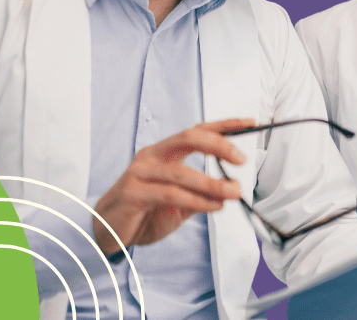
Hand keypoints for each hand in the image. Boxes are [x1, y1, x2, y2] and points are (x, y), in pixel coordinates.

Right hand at [92, 118, 255, 254]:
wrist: (106, 232)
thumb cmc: (143, 213)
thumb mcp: (178, 202)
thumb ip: (200, 193)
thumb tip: (230, 188)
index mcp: (163, 152)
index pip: (197, 131)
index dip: (224, 125)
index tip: (250, 123)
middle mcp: (151, 156)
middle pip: (189, 138)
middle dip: (219, 145)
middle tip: (242, 159)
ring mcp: (140, 172)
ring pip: (183, 172)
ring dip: (213, 183)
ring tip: (234, 192)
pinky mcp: (133, 192)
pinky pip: (171, 194)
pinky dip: (197, 201)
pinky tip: (214, 206)